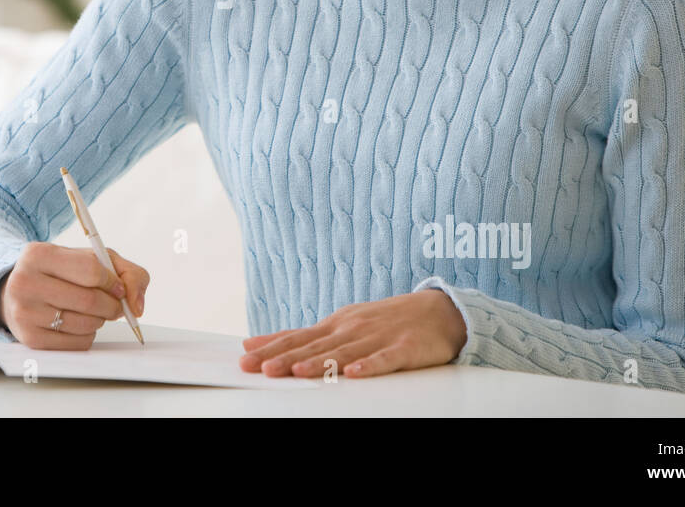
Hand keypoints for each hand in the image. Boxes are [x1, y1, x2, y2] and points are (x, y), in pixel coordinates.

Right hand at [0, 241, 147, 349]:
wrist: (16, 291)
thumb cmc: (59, 273)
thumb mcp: (88, 258)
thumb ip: (125, 272)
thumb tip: (137, 305)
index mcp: (39, 254)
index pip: (91, 270)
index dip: (113, 282)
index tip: (118, 288)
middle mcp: (26, 282)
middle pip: (89, 300)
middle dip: (112, 306)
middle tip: (115, 305)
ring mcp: (24, 312)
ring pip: (85, 324)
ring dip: (100, 321)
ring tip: (94, 312)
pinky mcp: (29, 338)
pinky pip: (76, 342)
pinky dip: (88, 335)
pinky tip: (80, 324)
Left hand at [238, 289, 467, 377]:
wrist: (439, 310)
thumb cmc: (383, 321)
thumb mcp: (340, 324)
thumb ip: (300, 336)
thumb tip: (254, 343)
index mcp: (335, 324)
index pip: (298, 337)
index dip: (272, 349)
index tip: (245, 359)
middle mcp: (352, 329)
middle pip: (316, 346)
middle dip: (287, 358)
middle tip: (262, 369)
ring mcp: (378, 337)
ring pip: (345, 353)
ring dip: (321, 363)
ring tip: (297, 372)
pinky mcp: (405, 348)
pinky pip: (385, 360)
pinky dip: (370, 366)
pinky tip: (354, 374)